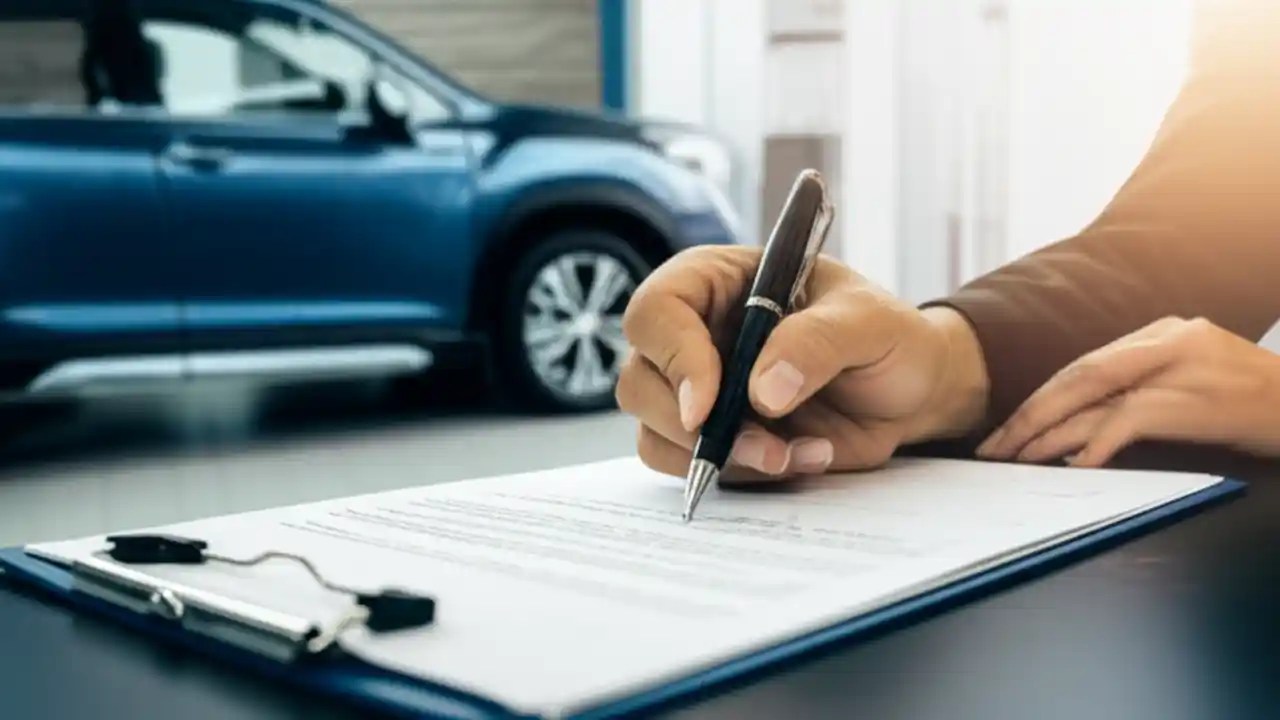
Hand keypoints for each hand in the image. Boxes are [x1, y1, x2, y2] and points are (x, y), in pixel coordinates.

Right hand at [616, 245, 989, 479]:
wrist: (910, 391)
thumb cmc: (887, 336)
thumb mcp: (868, 322)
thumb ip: (817, 342)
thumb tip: (763, 391)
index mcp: (717, 282)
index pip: (657, 309)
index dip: (673, 357)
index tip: (709, 404)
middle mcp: (695, 334)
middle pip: (640, 381)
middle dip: (694, 426)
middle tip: (762, 446)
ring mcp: (700, 390)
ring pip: (655, 433)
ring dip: (718, 458)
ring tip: (790, 455)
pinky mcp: (715, 438)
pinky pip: (691, 468)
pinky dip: (741, 476)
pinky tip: (798, 459)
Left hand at [977, 317, 1279, 466]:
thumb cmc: (1255, 404)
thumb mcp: (1197, 382)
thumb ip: (1146, 386)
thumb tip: (1086, 424)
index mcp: (1162, 333)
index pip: (1085, 365)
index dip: (1043, 397)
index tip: (1011, 426)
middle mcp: (1164, 341)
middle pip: (1078, 376)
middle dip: (1031, 414)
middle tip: (995, 447)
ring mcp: (1176, 367)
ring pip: (1091, 395)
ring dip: (1048, 432)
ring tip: (1015, 458)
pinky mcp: (1189, 399)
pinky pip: (1126, 421)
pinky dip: (1095, 443)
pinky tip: (1073, 465)